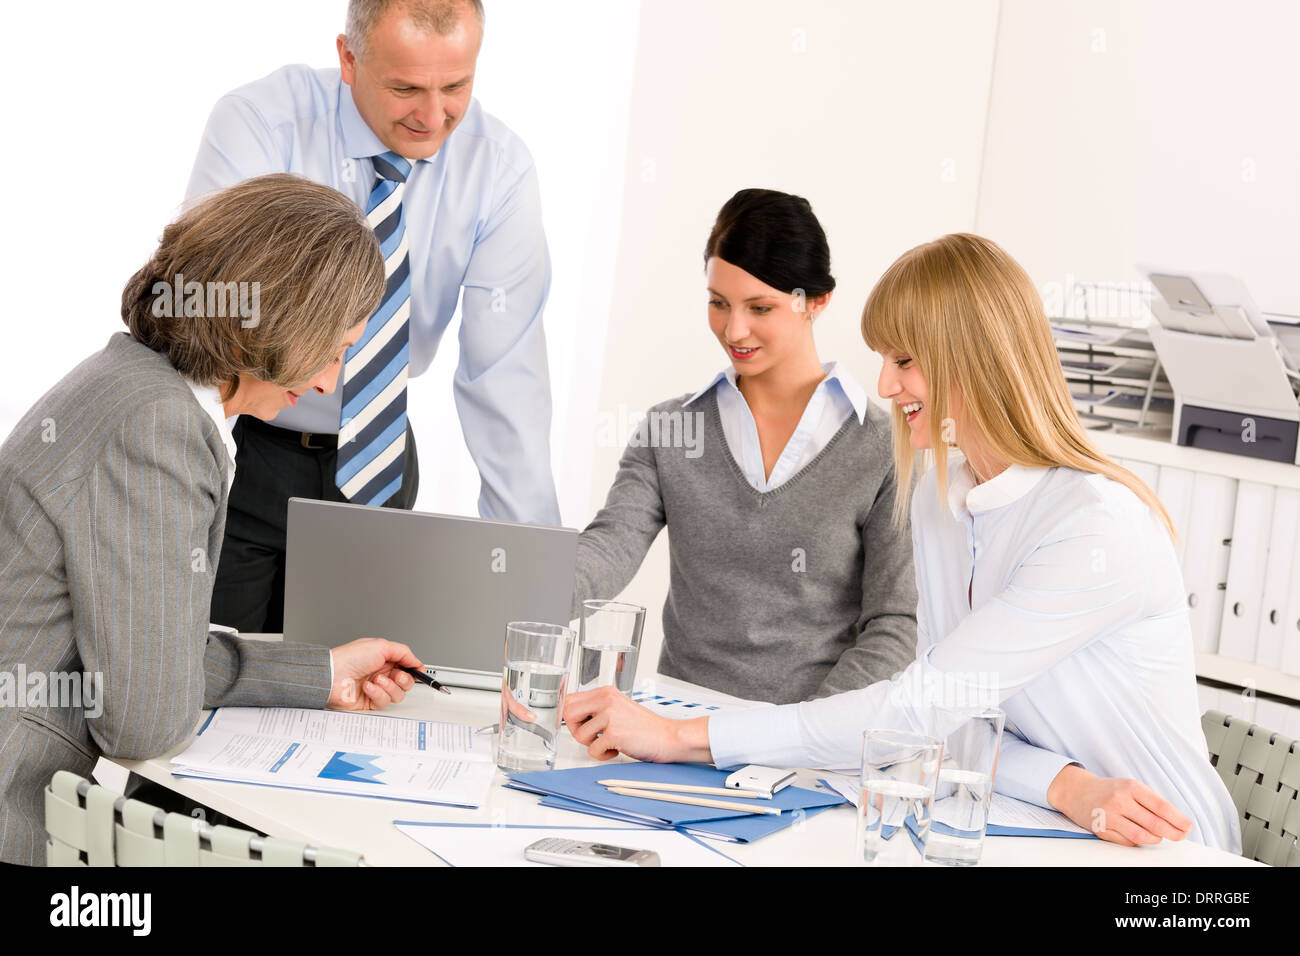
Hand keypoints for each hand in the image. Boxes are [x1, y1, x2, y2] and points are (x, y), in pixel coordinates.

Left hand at [327, 638, 421, 710]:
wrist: (332, 676)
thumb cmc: (349, 658)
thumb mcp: (381, 646)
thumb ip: (404, 652)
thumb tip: (416, 661)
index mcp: (385, 659)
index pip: (408, 666)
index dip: (414, 669)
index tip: (417, 671)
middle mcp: (383, 673)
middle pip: (407, 682)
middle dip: (403, 679)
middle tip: (394, 675)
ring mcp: (377, 688)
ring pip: (398, 694)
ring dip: (388, 686)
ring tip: (376, 680)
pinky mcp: (371, 702)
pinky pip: (384, 701)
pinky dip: (377, 693)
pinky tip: (367, 687)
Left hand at [563, 686, 711, 762]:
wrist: (668, 737)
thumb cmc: (645, 727)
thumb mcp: (619, 708)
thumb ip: (598, 709)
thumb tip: (572, 717)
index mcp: (606, 692)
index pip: (571, 699)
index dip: (571, 716)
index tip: (579, 725)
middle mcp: (607, 700)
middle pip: (569, 713)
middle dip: (576, 730)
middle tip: (592, 736)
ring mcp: (610, 715)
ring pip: (579, 735)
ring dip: (591, 745)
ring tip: (608, 743)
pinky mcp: (614, 733)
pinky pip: (592, 750)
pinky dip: (602, 756)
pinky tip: (615, 750)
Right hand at [1046, 764, 1192, 845]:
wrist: (1077, 791)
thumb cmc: (1109, 790)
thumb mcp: (1130, 787)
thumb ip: (1150, 801)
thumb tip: (1175, 821)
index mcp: (1130, 787)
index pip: (1161, 806)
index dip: (1178, 819)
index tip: (1187, 826)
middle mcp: (1119, 800)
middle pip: (1155, 824)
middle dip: (1173, 833)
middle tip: (1180, 835)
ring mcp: (1109, 816)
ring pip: (1143, 836)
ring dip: (1155, 838)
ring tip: (1159, 835)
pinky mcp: (1101, 829)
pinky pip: (1128, 841)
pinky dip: (1137, 840)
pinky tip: (1139, 834)